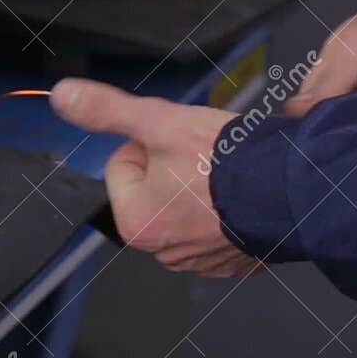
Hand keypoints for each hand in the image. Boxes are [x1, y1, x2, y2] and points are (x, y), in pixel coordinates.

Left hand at [50, 78, 261, 278]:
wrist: (293, 190)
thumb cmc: (228, 162)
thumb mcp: (159, 121)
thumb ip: (109, 110)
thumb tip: (63, 96)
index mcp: (136, 222)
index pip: (124, 165)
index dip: (151, 142)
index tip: (179, 143)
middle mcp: (164, 251)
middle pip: (155, 186)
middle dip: (177, 166)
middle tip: (207, 156)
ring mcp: (201, 260)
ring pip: (187, 204)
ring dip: (203, 186)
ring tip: (229, 174)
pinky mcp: (235, 261)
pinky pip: (220, 225)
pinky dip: (229, 208)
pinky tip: (244, 193)